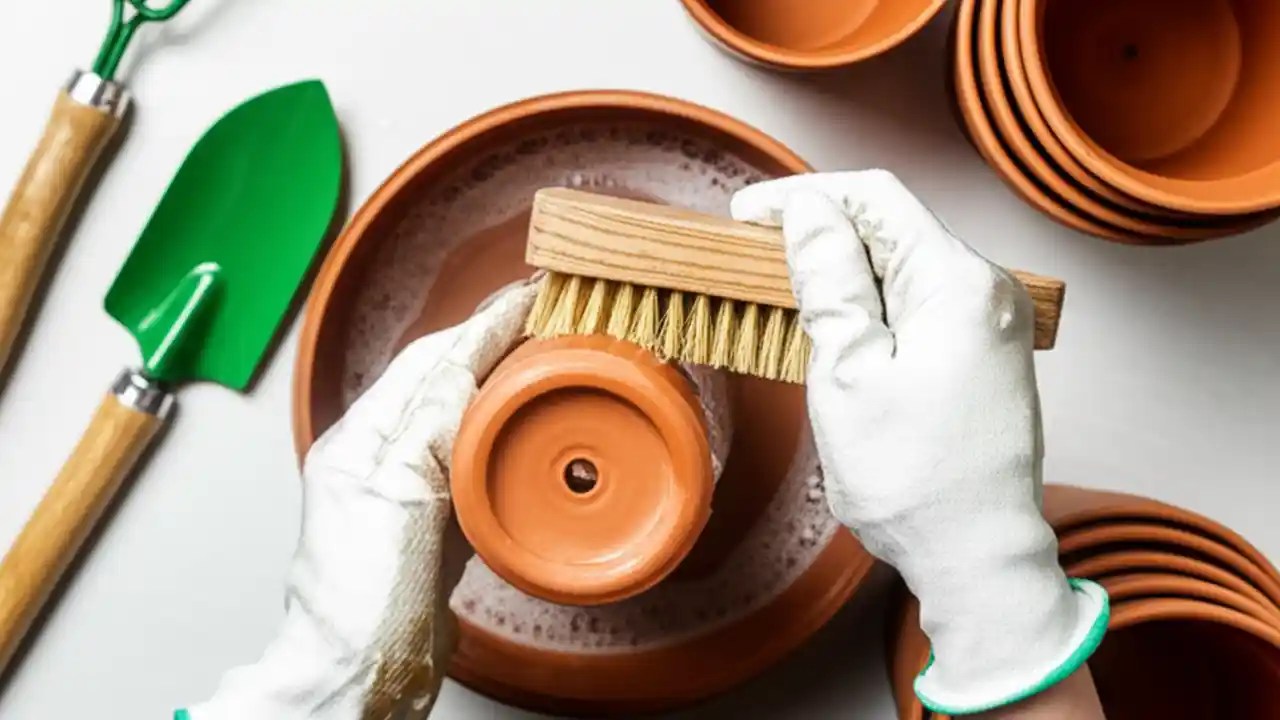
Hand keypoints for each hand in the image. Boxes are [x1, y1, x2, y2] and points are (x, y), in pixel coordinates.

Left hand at [180, 282, 536, 719]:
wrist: (359, 678)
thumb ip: (430, 428)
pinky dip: (507, 432)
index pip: (432, 360)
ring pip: (464, 414)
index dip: (482, 324)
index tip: (525, 297)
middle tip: (544, 314)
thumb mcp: (398, 499)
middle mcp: (382, 457)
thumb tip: (466, 367)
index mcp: (363, 440)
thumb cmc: (357, 605)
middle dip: (493, 339)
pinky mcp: (439, 524)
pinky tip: (529, 427)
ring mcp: (410, 490)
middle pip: (445, 378)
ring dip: (503, 379)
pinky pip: (477, 459)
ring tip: (544, 352)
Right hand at [731, 171, 1107, 715]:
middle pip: (891, 227)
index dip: (802, 196)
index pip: (873, 197)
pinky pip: (922, 303)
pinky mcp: (984, 353)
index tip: (745, 217)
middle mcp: (987, 290)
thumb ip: (828, 280)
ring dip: (844, 273)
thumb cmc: (914, 480)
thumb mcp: (847, 371)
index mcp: (958, 282)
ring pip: (904, 266)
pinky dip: (874, 305)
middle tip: (755, 263)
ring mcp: (991, 322)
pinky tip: (839, 334)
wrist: (977, 557)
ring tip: (789, 302)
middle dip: (821, 234)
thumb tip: (808, 211)